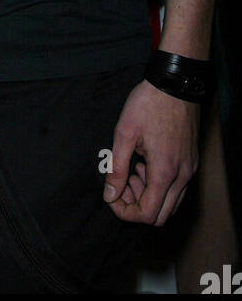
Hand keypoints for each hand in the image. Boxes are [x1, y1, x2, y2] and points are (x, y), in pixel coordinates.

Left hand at [103, 79, 199, 225]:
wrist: (175, 83)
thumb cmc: (148, 104)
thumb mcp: (124, 133)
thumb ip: (116, 168)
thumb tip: (109, 195)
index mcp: (164, 172)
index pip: (147, 215)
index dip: (125, 211)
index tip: (112, 194)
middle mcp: (182, 177)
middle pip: (161, 216)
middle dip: (137, 206)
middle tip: (122, 183)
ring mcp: (190, 170)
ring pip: (170, 203)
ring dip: (149, 196)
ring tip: (133, 169)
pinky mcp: (191, 161)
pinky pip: (177, 188)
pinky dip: (159, 185)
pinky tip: (146, 162)